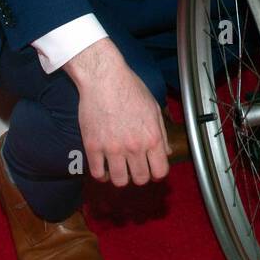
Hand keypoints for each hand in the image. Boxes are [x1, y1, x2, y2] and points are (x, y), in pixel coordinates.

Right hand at [64, 39, 169, 186]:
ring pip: (119, 181)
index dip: (157, 172)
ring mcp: (112, 148)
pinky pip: (97, 173)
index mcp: (152, 137)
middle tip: (135, 168)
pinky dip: (102, 174)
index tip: (152, 169)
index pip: (160, 171)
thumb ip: (162, 133)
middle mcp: (134, 146)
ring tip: (119, 168)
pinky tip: (104, 167)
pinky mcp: (93, 146)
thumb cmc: (129, 88)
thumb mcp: (153, 108)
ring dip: (121, 178)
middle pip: (141, 179)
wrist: (103, 78)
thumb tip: (166, 152)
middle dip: (140, 176)